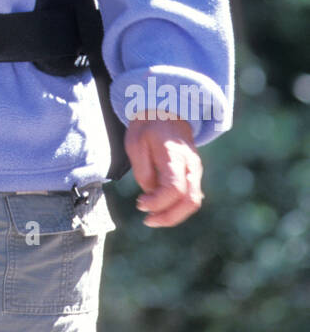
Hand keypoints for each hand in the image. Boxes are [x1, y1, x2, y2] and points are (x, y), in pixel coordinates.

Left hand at [125, 113, 203, 227]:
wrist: (166, 110)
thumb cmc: (147, 127)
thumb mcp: (135, 145)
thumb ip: (143, 172)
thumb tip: (151, 194)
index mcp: (174, 156)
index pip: (174, 189)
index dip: (158, 203)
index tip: (140, 204)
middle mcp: (191, 164)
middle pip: (190, 200)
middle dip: (169, 217)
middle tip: (148, 221)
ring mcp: (196, 168)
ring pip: (194, 201)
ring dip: (174, 215)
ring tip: (153, 218)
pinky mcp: (194, 172)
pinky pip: (191, 195)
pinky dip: (179, 207)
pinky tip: (162, 209)